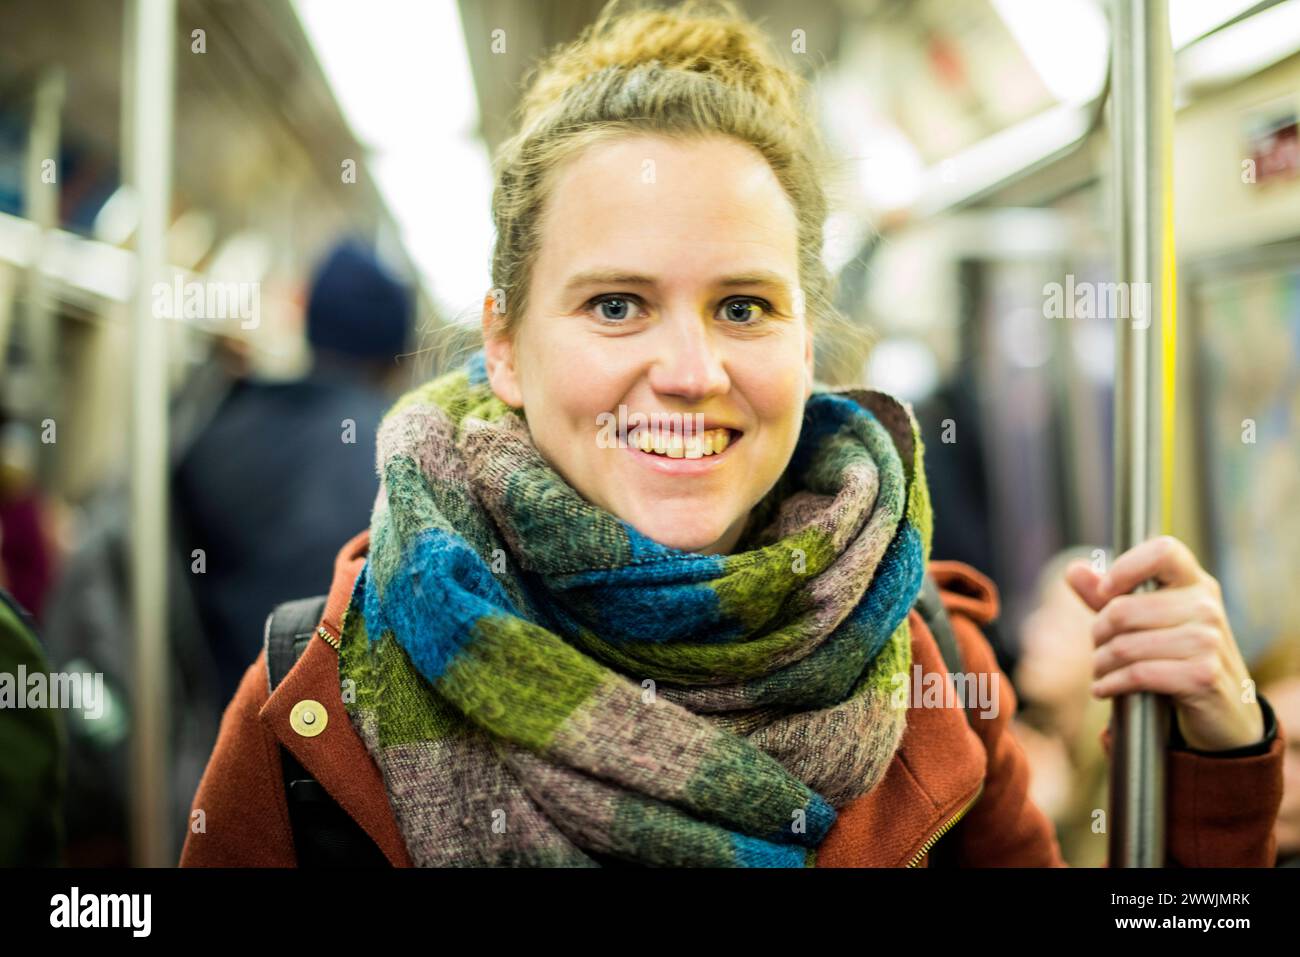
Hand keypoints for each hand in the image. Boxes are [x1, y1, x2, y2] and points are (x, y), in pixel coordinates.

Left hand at [1065, 535, 1263, 752]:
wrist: (1226, 713)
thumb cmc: (1179, 659)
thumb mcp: (1148, 623)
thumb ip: (1110, 598)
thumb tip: (1074, 570)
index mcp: (1195, 583)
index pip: (1163, 551)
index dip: (1125, 567)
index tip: (1105, 592)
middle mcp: (1206, 607)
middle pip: (1123, 609)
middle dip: (1098, 633)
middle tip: (1098, 648)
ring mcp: (1208, 641)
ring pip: (1125, 645)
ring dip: (1101, 663)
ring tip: (1101, 671)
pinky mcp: (1203, 675)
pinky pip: (1138, 674)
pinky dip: (1111, 684)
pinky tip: (1105, 688)